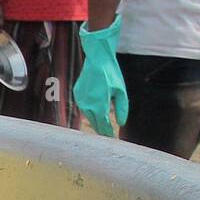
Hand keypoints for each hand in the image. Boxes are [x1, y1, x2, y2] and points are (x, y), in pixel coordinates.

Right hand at [73, 16, 128, 137]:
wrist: (97, 59)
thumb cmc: (111, 74)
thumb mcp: (121, 91)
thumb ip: (122, 109)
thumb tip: (121, 123)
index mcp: (99, 105)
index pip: (104, 125)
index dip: (109, 134)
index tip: (114, 140)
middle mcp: (87, 105)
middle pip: (95, 123)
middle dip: (102, 130)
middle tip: (109, 136)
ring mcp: (80, 100)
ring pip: (88, 116)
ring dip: (95, 121)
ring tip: (103, 127)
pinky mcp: (77, 94)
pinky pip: (83, 107)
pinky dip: (90, 111)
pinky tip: (96, 113)